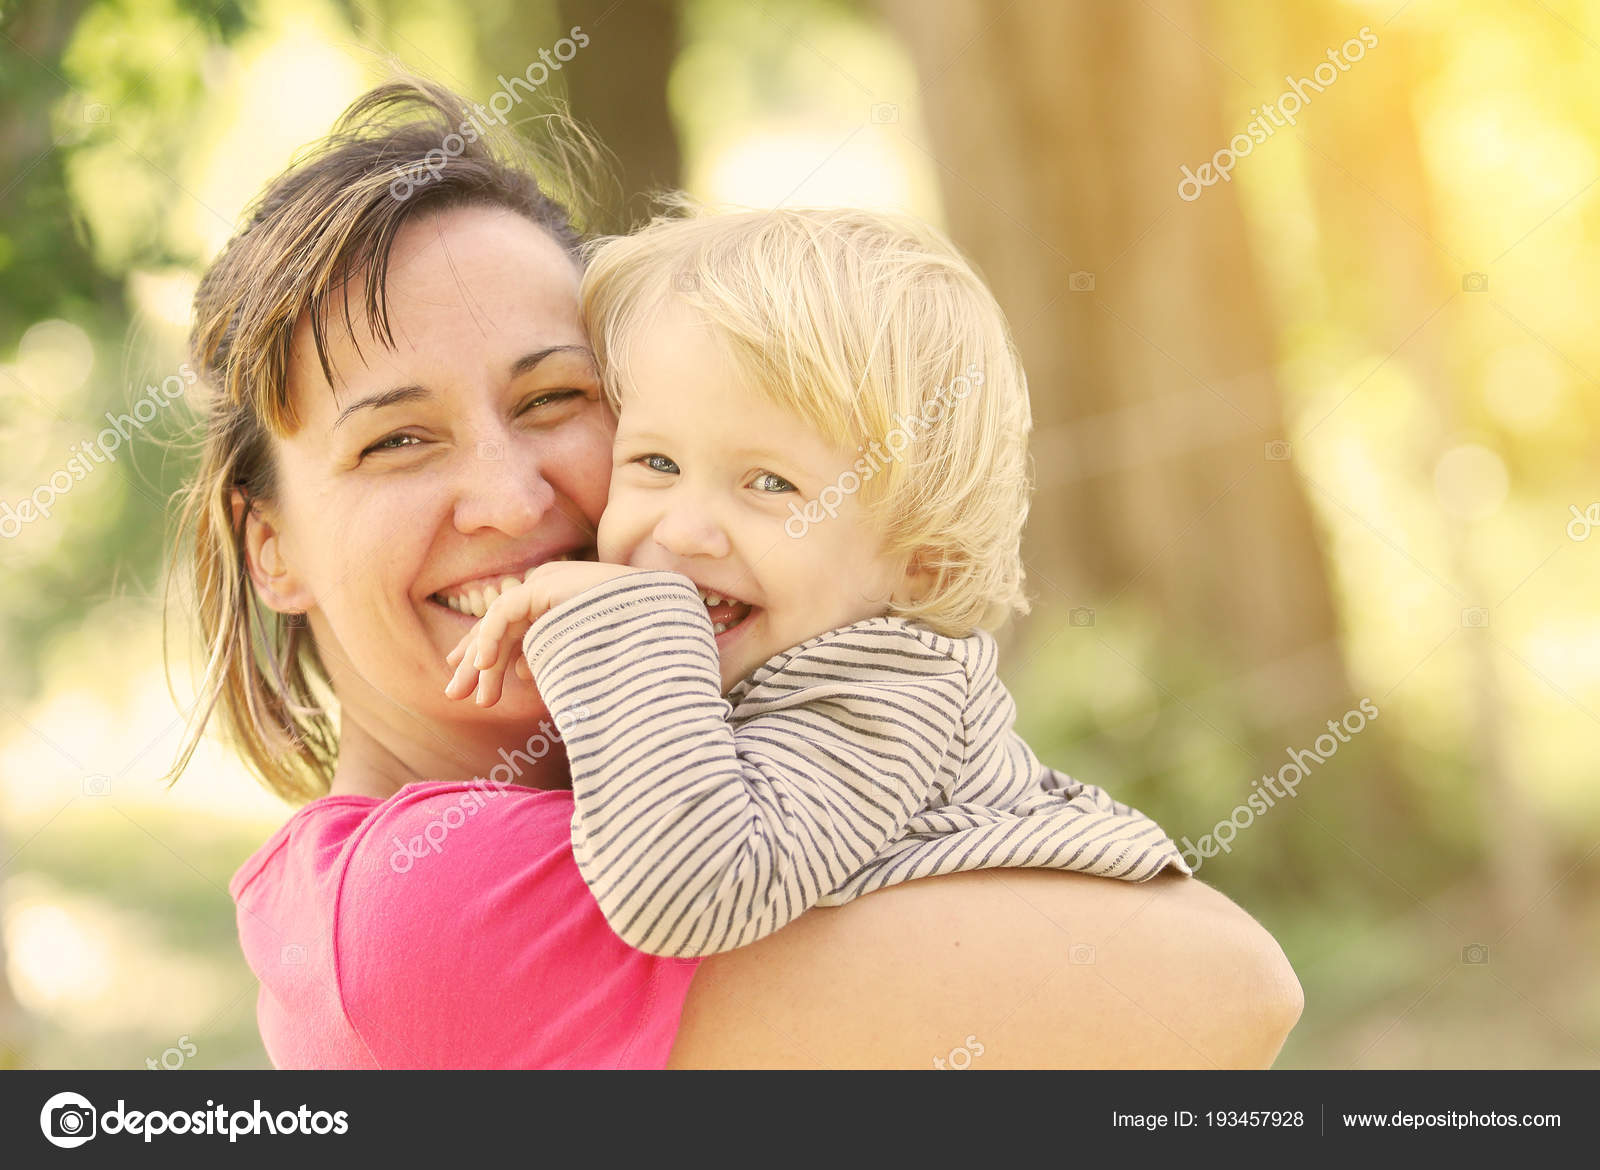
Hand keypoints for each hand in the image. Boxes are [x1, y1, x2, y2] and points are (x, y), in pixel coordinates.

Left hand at [444, 560, 647, 706]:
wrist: (665, 629)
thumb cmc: (637, 648)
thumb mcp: (583, 660)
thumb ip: (551, 661)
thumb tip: (520, 672)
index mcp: (562, 606)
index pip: (515, 630)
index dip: (490, 657)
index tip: (475, 686)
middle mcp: (553, 591)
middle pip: (503, 627)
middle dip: (478, 662)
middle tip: (457, 694)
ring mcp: (550, 584)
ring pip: (500, 622)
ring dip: (483, 659)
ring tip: (473, 694)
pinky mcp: (547, 583)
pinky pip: (507, 611)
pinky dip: (492, 637)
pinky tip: (487, 665)